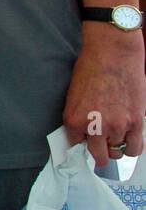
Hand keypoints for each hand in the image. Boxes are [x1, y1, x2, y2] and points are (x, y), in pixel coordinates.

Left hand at [61, 24, 145, 166]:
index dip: (83, 144)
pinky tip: (128, 139)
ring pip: (117, 152)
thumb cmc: (90, 68)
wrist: (112, 54)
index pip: (76, 145)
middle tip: (102, 148)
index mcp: (73, 120)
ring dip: (116, 147)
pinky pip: (134, 148)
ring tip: (116, 136)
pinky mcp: (135, 123)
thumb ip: (79, 116)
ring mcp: (116, 127)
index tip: (87, 144)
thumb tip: (85, 132)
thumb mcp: (74, 95)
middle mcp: (94, 127)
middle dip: (99, 153)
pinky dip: (131, 148)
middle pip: (98, 155)